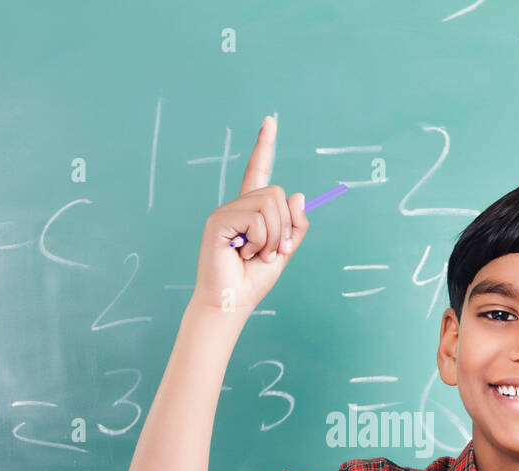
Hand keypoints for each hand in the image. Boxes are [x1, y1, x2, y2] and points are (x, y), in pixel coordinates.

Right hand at [191, 115, 309, 316]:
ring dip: (274, 237)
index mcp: (251, 210)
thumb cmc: (253, 279)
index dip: (264, 146)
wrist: (232, 301)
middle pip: (278, 193)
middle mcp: (237, 205)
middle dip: (285, 227)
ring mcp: (226, 211)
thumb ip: (296, 225)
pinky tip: (243, 254)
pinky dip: (260, 241)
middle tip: (271, 252)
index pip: (258, 171)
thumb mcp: (284, 251)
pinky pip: (257, 219)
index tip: (269, 121)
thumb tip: (299, 194)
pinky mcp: (219, 220)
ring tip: (257, 255)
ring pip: (271, 205)